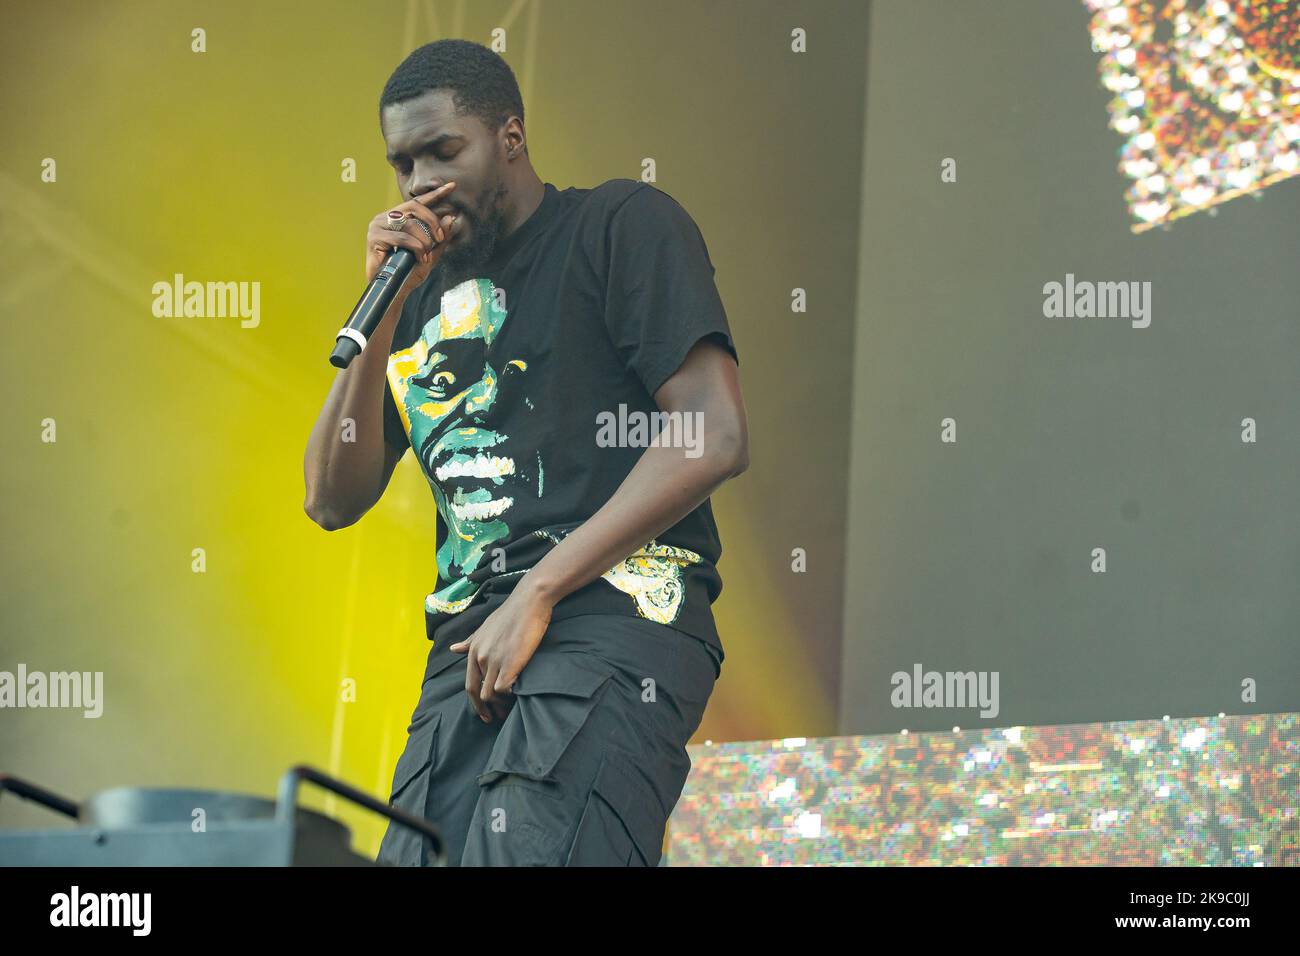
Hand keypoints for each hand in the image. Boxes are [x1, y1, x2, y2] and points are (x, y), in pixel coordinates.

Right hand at [364, 181, 461, 287]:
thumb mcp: (430, 254)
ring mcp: (378, 226)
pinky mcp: (374, 237)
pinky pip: (402, 238)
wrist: (392, 290)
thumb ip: (440, 238)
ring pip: (409, 223)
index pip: (418, 202)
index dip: (435, 194)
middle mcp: (387, 217)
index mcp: (399, 218)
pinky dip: (415, 248)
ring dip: (424, 240)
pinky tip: (419, 257)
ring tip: (426, 254)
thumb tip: (451, 218)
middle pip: (414, 207)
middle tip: (440, 237)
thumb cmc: (408, 273)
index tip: (452, 186)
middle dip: (432, 220)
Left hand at [449, 582, 554, 722]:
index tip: (484, 713)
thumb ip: (470, 641)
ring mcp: (493, 660)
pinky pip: (503, 690)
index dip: (476, 703)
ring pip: (490, 695)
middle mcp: (480, 657)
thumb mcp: (485, 627)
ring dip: (499, 706)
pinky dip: (509, 697)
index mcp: (473, 650)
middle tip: (495, 718)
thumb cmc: (511, 614)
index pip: (469, 685)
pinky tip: (518, 696)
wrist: (529, 602)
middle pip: (477, 694)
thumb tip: (453, 649)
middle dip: (485, 710)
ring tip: (509, 711)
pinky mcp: (509, 663)